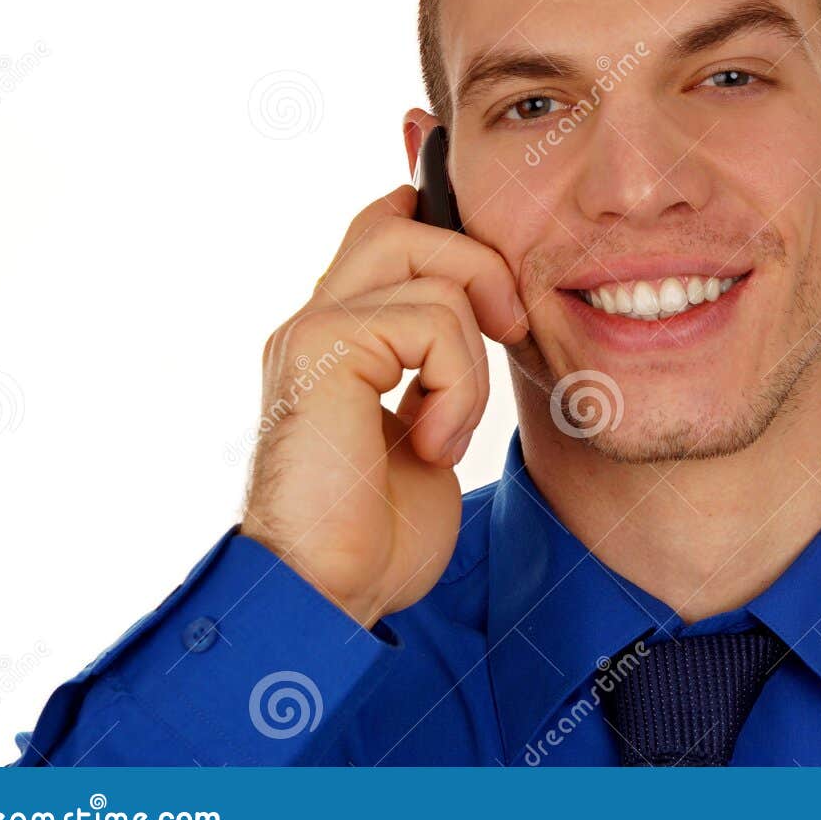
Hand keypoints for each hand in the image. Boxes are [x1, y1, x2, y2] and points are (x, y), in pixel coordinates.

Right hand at [240, 185, 526, 627]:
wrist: (326, 596)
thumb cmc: (377, 536)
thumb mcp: (422, 433)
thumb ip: (432, 371)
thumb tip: (480, 319)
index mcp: (338, 339)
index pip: (382, 230)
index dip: (447, 236)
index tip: (496, 302)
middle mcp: (316, 325)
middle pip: (402, 223)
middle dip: (479, 269)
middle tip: (508, 331)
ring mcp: (312, 333)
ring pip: (431, 273)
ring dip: (470, 359)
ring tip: (448, 429)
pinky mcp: (322, 352)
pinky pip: (429, 321)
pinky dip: (457, 386)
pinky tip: (434, 446)